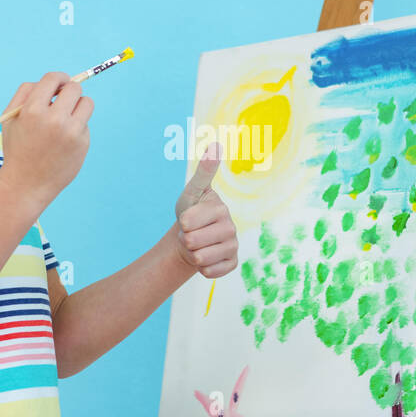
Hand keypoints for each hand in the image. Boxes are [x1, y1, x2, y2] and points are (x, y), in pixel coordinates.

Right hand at [0, 71, 92, 206]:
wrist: (26, 184)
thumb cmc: (17, 148)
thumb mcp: (11, 118)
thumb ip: (26, 93)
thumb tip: (53, 81)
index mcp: (33, 110)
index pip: (54, 79)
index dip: (59, 78)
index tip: (60, 83)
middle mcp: (55, 120)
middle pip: (75, 89)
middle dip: (70, 90)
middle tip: (65, 98)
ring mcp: (72, 133)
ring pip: (87, 103)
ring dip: (78, 106)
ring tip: (65, 118)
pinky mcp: (83, 144)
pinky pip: (85, 124)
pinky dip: (77, 128)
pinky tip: (63, 143)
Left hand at [172, 141, 237, 278]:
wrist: (193, 238)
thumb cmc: (191, 212)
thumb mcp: (192, 191)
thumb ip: (204, 171)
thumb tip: (216, 144)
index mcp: (220, 208)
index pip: (188, 222)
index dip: (182, 223)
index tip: (187, 219)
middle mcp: (231, 227)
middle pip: (193, 242)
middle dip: (186, 240)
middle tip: (192, 234)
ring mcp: (233, 246)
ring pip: (200, 259)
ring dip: (192, 254)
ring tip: (197, 245)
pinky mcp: (232, 263)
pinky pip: (210, 272)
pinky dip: (202, 269)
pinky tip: (205, 258)